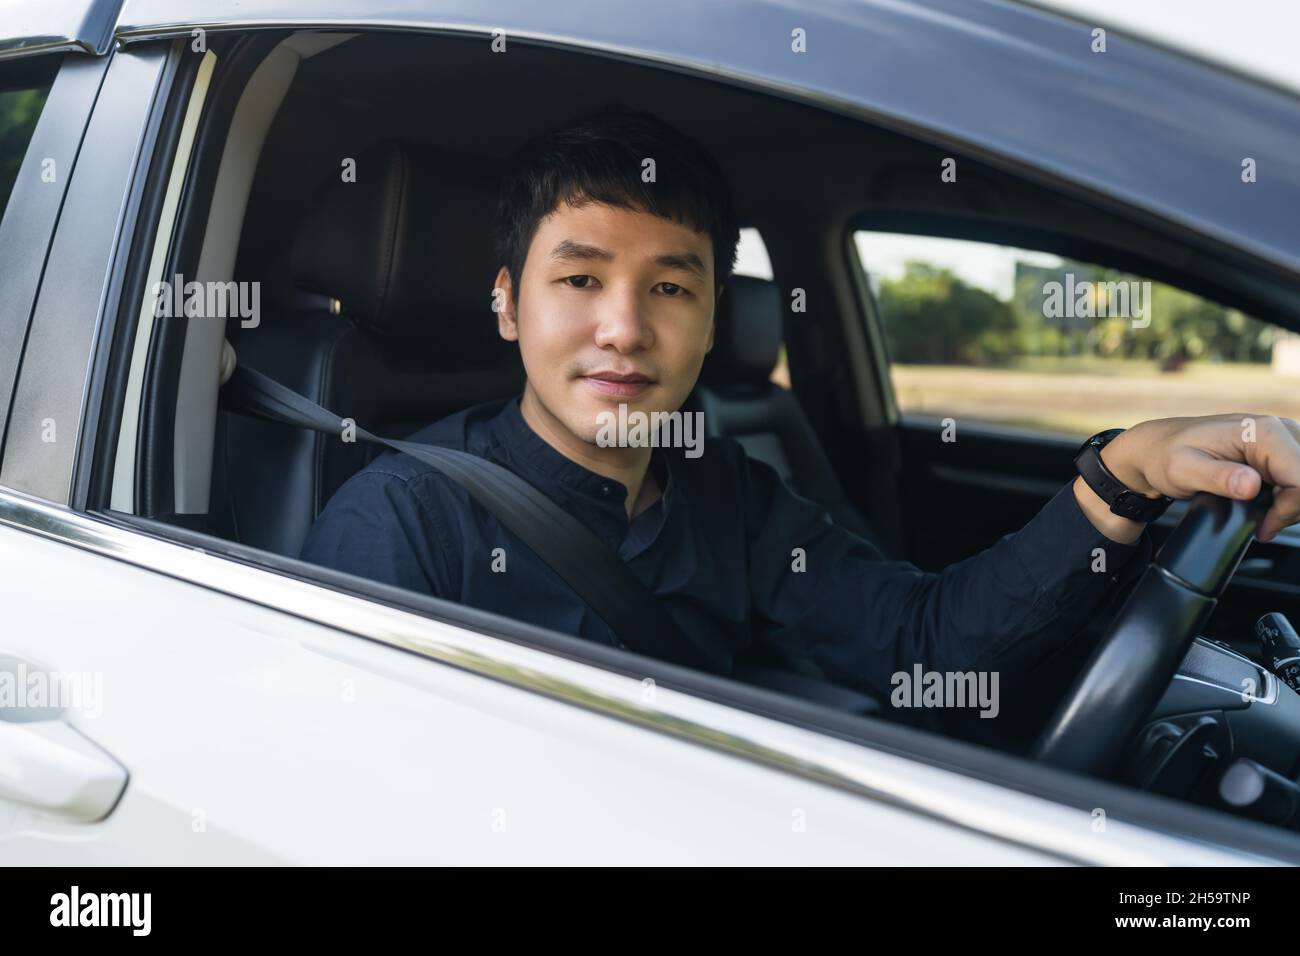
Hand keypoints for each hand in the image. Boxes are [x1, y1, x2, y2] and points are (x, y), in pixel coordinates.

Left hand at [1090, 414, 1299, 542]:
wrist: (1157, 448)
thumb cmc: (1166, 456)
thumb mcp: (1184, 471)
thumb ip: (1219, 478)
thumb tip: (1251, 485)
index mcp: (1263, 432)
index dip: (1289, 509)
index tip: (1264, 526)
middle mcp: (1279, 430)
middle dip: (1290, 509)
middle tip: (1261, 525)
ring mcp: (1282, 440)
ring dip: (1288, 507)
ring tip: (1258, 518)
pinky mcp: (1279, 451)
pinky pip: (1296, 480)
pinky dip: (1285, 499)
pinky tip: (1262, 508)